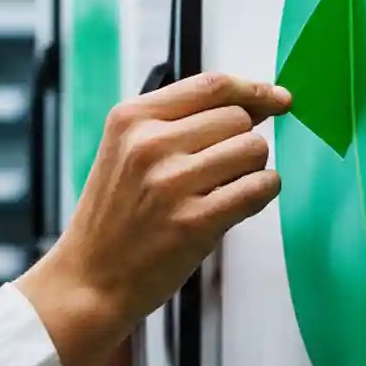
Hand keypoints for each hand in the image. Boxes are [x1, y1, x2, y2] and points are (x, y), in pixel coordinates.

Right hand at [18, 73, 290, 365]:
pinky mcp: (194, 222)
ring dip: (253, 169)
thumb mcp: (127, 152)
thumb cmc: (114, 219)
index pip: (212, 85)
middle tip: (223, 170)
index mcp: (132, 119)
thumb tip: (255, 104)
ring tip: (225, 189)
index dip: (255, 90)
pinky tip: (246, 200)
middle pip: (238, 118)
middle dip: (243, 141)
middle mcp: (150, 145)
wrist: (89, 280)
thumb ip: (180, 124)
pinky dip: (263, 191)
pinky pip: (258, 188)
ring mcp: (171, 183)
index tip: (277, 99)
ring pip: (253, 149)